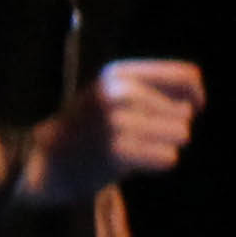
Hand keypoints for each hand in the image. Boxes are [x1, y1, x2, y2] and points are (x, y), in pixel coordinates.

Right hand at [28, 57, 204, 198]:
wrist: (39, 160)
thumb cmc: (85, 130)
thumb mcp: (112, 97)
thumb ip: (151, 93)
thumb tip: (194, 104)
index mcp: (119, 73)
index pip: (185, 75)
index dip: (196, 95)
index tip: (193, 109)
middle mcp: (117, 92)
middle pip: (182, 112)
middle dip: (176, 128)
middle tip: (154, 138)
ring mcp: (114, 121)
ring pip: (179, 133)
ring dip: (168, 146)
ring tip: (145, 150)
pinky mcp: (113, 151)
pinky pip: (166, 157)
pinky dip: (162, 161)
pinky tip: (144, 163)